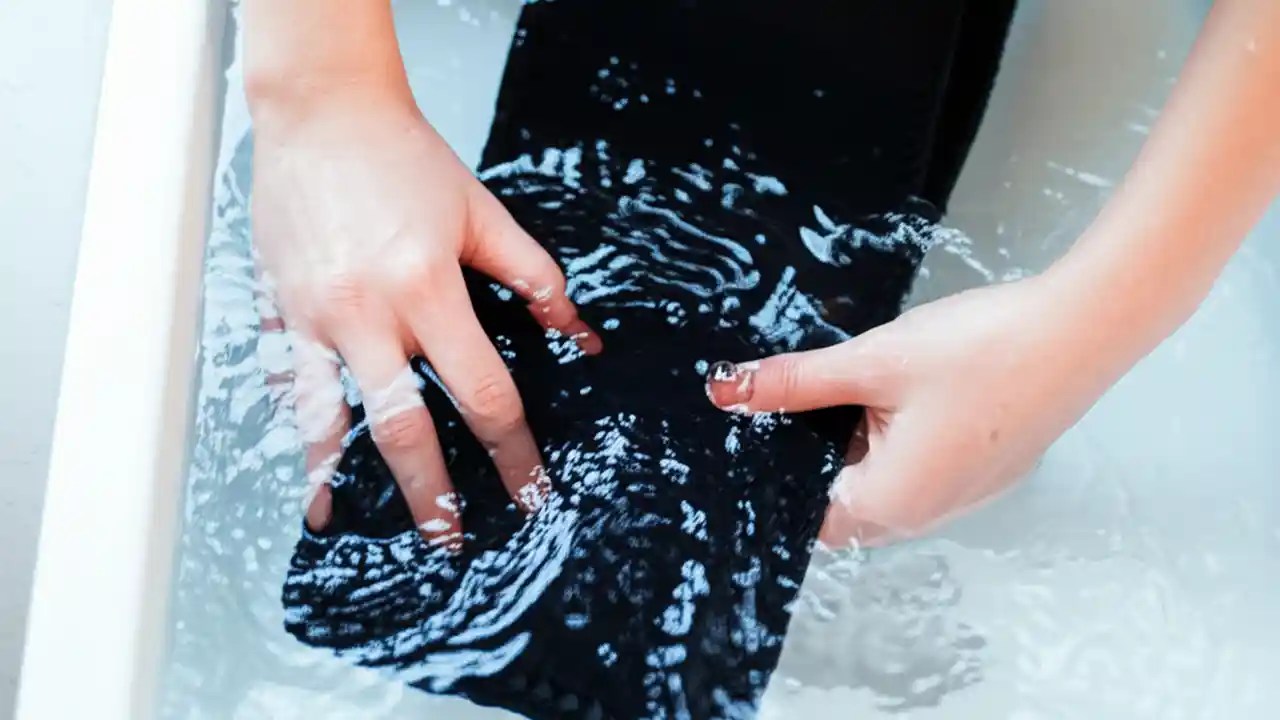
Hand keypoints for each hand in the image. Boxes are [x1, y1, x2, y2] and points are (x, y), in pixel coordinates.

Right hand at [251, 87, 599, 546]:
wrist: (319, 111)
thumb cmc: (401, 157)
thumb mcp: (480, 212)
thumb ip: (531, 274)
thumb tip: (574, 330)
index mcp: (425, 287)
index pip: (482, 392)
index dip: (512, 450)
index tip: (530, 490)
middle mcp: (365, 312)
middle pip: (404, 427)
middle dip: (432, 493)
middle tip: (450, 539)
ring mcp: (314, 315)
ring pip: (328, 417)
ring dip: (344, 476)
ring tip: (351, 522)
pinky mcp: (278, 308)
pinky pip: (286, 382)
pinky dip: (297, 427)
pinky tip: (306, 466)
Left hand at [706, 275, 1123, 546]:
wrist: (1080, 330)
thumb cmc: (981, 351)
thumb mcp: (871, 360)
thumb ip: (795, 382)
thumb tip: (729, 389)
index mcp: (892, 504)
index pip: (808, 517)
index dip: (780, 480)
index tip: (764, 436)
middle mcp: (927, 515)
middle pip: (845, 502)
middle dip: (821, 455)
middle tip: (808, 398)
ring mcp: (964, 496)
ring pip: (885, 482)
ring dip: (864, 443)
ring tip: (861, 387)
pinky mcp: (988, 470)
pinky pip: (923, 468)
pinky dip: (902, 437)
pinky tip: (906, 389)